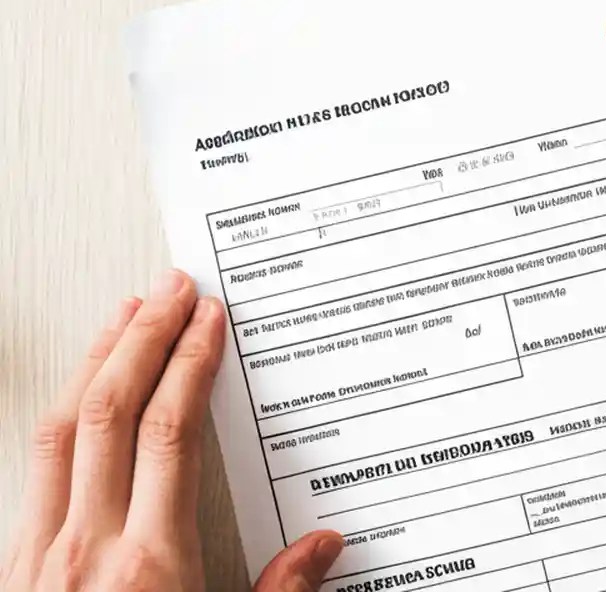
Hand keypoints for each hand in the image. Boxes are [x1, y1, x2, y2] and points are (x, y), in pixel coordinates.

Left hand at [1, 270, 343, 590]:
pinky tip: (80, 395)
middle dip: (144, 338)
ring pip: (62, 431)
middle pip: (112, 413)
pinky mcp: (14, 566)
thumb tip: (322, 546)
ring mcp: (41, 553)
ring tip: (124, 317)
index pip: (170, 433)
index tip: (206, 323)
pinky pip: (37, 466)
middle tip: (170, 293)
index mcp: (153, 565)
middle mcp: (90, 547)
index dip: (191, 364)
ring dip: (96, 362)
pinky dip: (63, 413)